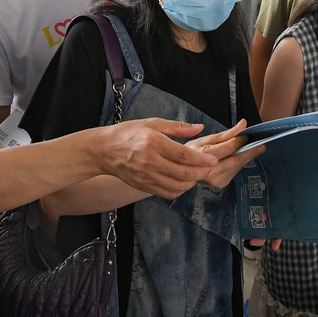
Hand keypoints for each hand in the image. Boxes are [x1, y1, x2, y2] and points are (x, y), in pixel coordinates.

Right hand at [93, 118, 223, 199]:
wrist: (104, 150)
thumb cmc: (128, 133)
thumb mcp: (152, 123)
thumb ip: (178, 127)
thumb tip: (199, 128)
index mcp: (153, 143)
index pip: (183, 155)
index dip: (202, 159)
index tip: (213, 160)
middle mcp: (150, 162)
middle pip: (183, 173)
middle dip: (201, 172)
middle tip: (210, 168)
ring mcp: (146, 176)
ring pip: (177, 186)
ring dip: (192, 182)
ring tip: (198, 174)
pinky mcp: (143, 186)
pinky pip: (167, 193)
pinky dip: (179, 190)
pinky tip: (183, 182)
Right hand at [187, 119, 265, 189]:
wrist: (182, 169)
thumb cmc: (193, 151)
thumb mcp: (206, 138)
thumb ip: (227, 134)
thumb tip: (243, 124)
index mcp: (204, 156)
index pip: (228, 148)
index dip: (240, 141)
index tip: (250, 135)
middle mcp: (210, 171)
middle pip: (236, 160)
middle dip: (250, 152)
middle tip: (262, 145)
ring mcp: (215, 180)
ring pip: (237, 167)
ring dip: (246, 158)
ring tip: (255, 149)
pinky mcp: (220, 184)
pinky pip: (234, 172)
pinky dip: (239, 164)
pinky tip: (241, 157)